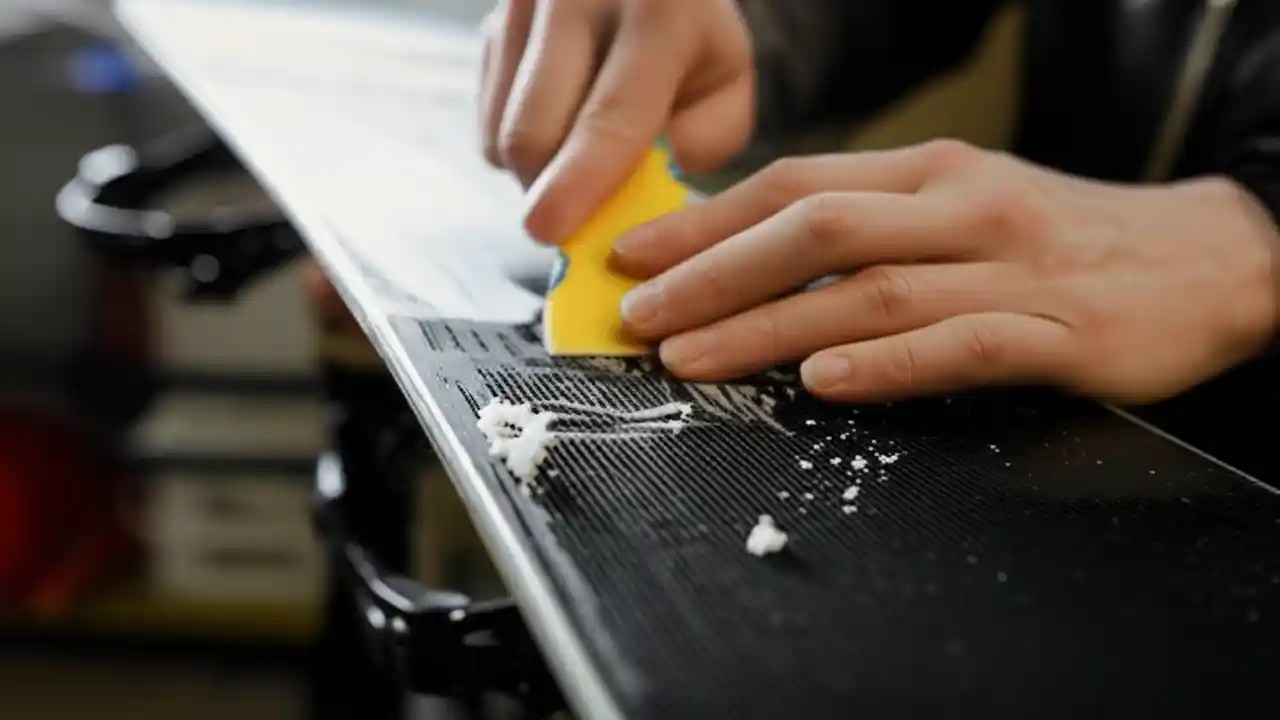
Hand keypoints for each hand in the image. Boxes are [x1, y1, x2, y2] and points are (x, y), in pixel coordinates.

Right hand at [477, 0, 753, 242]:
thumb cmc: (691, 43)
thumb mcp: (726, 86)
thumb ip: (702, 142)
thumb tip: (638, 191)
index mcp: (658, 12)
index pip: (609, 115)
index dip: (577, 181)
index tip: (549, 232)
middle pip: (532, 133)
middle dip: (549, 196)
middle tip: (583, 217)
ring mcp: (524, 9)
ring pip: (501, 136)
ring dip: (537, 175)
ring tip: (582, 157)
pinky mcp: (492, 27)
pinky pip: (487, 123)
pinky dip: (520, 149)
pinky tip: (559, 124)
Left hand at [611, 140, 1279, 403]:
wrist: (1209, 257)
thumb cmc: (1057, 239)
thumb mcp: (959, 208)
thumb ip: (868, 226)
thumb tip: (749, 259)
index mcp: (928, 172)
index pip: (794, 184)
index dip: (706, 222)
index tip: (634, 256)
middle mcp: (960, 205)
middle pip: (815, 229)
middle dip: (713, 273)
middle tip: (639, 315)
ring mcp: (1010, 265)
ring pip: (870, 290)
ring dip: (769, 325)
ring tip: (693, 358)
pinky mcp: (1058, 329)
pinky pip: (959, 344)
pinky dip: (886, 363)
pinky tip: (822, 381)